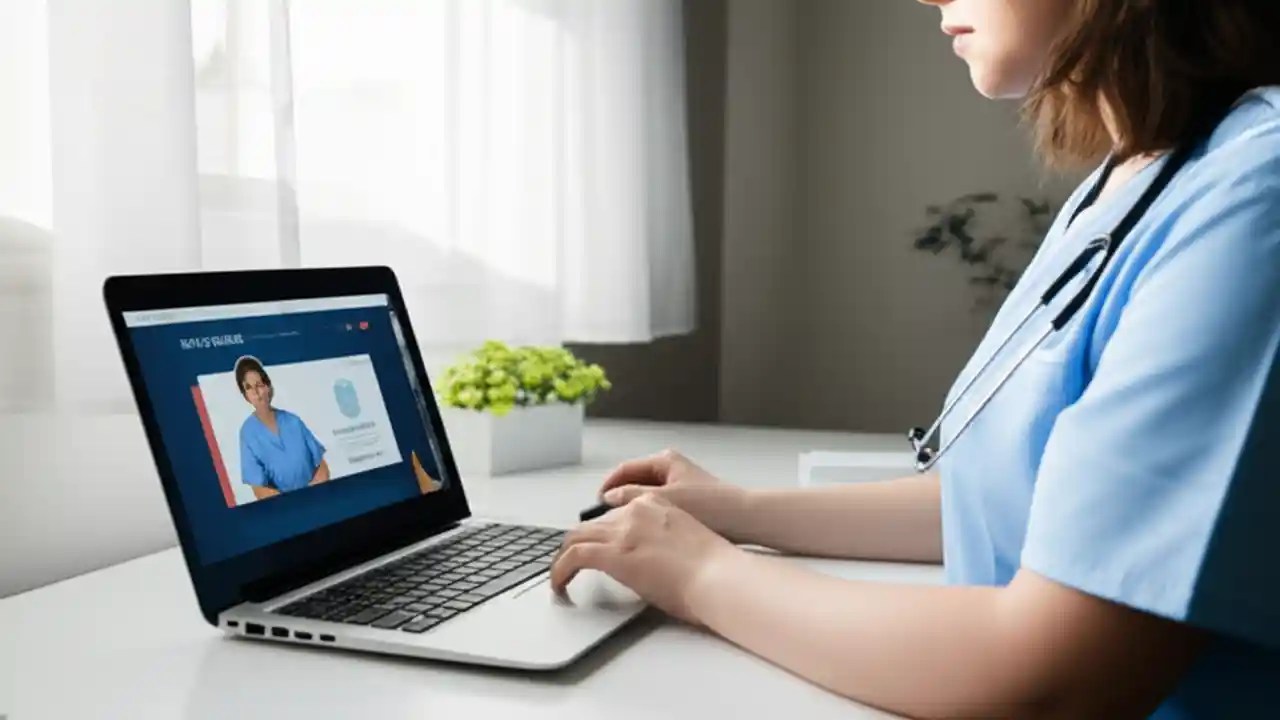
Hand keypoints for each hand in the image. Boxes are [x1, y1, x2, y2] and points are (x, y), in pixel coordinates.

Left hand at [550, 492, 739, 625]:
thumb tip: (650, 563)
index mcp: (656, 505)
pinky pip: (572, 557)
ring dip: (563, 558)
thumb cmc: (714, 569)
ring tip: (560, 576)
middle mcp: (635, 511)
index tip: (594, 545)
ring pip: (575, 537)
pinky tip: (559, 584)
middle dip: (576, 543)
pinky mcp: (612, 553)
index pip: (614, 512)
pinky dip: (560, 570)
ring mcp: (622, 530)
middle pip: (590, 524)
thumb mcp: (685, 541)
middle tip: (569, 563)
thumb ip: (661, 542)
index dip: (600, 532)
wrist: (719, 576)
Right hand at [598, 449, 747, 538]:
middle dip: (618, 500)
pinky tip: (644, 533)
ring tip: (621, 528)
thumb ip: (631, 497)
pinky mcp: (687, 501)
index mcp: (664, 460)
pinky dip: (647, 517)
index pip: (623, 470)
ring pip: (644, 497)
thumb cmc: (710, 505)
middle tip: (604, 520)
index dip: (606, 488)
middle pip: (632, 482)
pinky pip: (657, 506)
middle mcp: (671, 468)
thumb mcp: (664, 499)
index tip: (594, 506)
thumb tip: (608, 499)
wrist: (746, 519)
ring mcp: (679, 484)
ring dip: (632, 510)